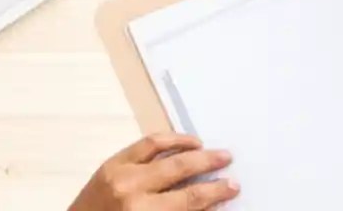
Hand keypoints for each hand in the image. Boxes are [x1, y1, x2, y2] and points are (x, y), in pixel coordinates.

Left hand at [69, 133, 239, 210]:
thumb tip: (208, 203)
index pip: (190, 199)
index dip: (215, 192)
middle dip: (208, 163)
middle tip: (227, 158)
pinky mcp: (109, 164)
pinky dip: (165, 140)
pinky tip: (181, 142)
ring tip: (207, 147)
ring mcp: (118, 172)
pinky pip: (143, 145)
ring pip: (162, 150)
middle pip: (180, 169)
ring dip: (188, 146)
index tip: (233, 186)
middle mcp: (132, 189)